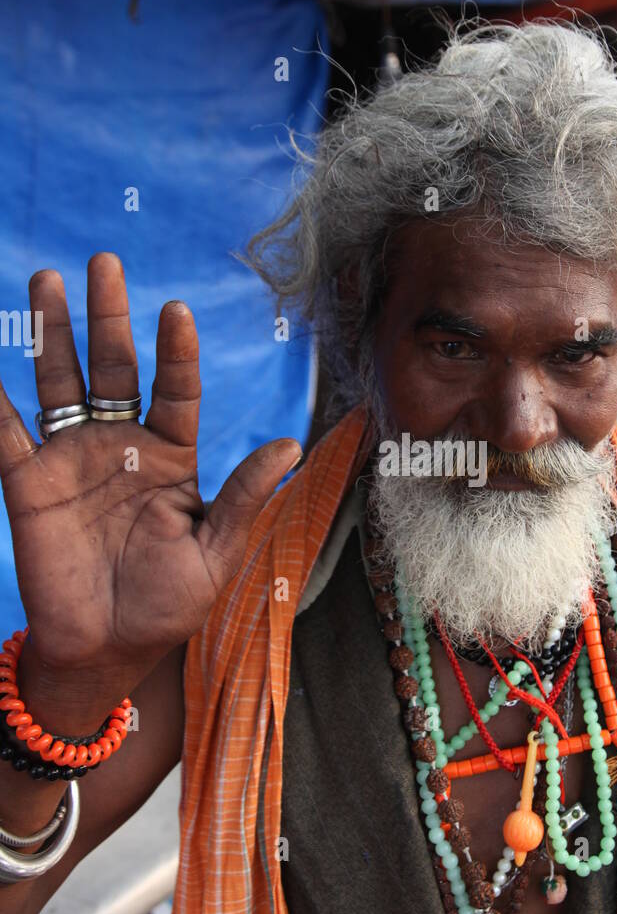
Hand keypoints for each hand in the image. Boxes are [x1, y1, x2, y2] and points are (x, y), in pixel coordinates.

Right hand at [0, 253, 300, 679]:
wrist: (106, 651)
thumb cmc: (167, 606)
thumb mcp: (215, 554)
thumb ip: (243, 498)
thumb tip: (290, 445)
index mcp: (171, 458)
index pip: (176, 391)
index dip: (176, 352)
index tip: (176, 311)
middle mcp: (121, 446)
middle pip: (115, 368)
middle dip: (108, 316)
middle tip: (105, 263)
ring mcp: (72, 459)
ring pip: (62, 382)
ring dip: (54, 333)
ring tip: (49, 279)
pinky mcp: (28, 483)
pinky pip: (8, 433)